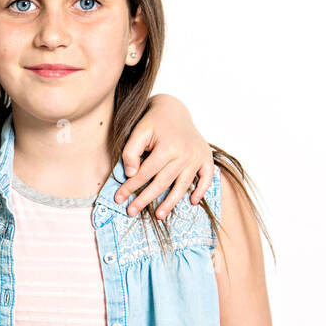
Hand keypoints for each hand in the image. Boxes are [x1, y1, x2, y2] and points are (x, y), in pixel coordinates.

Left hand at [112, 94, 214, 218]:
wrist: (174, 110)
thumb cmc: (153, 122)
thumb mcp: (138, 131)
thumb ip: (130, 152)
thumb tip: (130, 174)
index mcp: (167, 147)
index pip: (145, 173)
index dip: (130, 187)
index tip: (118, 199)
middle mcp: (184, 154)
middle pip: (162, 183)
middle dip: (145, 199)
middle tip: (131, 211)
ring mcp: (196, 157)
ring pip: (182, 185)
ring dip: (170, 203)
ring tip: (159, 215)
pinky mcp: (206, 158)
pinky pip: (206, 178)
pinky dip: (201, 190)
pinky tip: (192, 201)